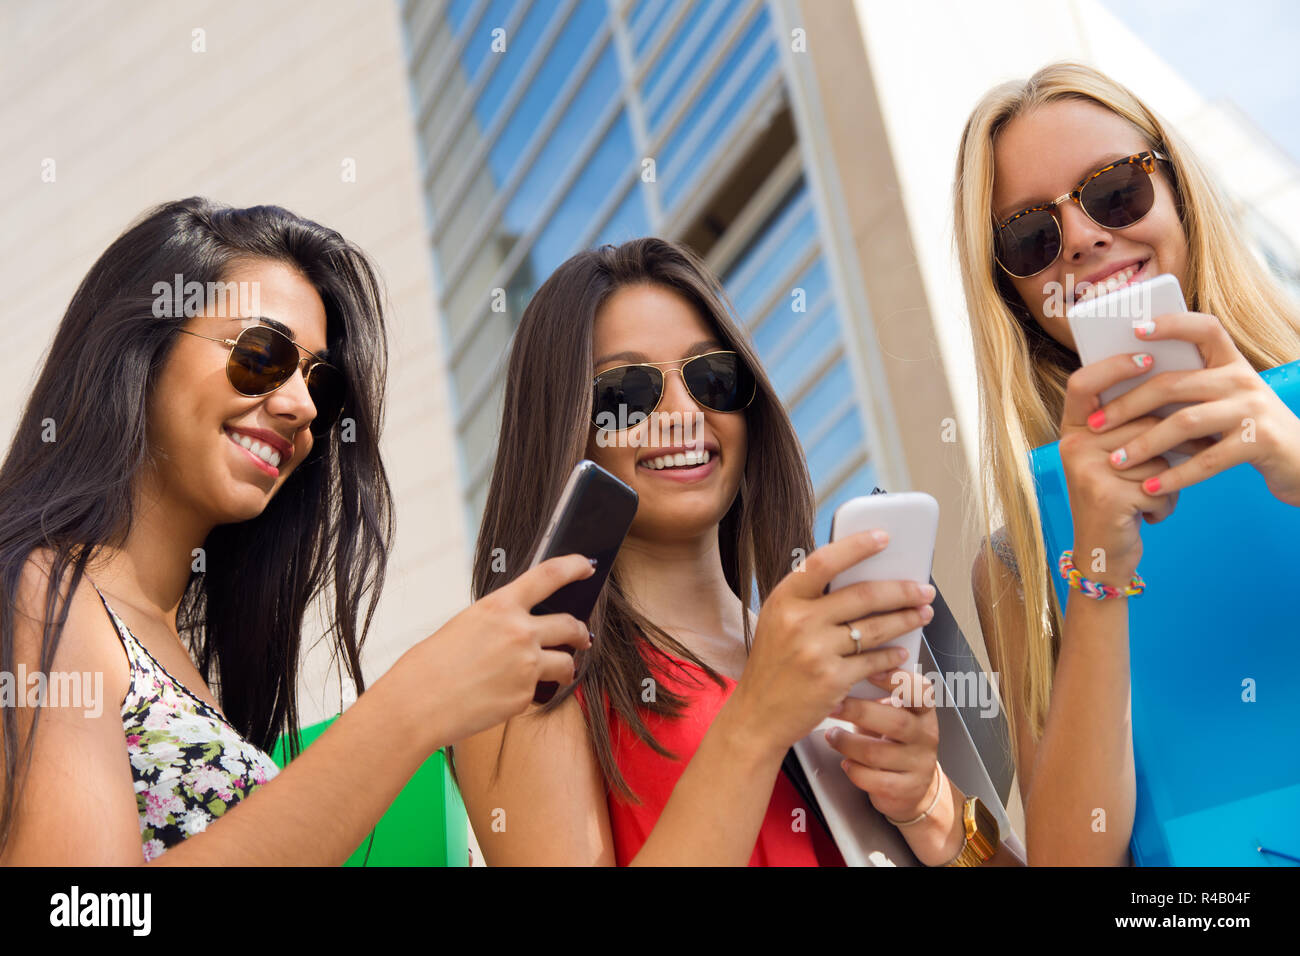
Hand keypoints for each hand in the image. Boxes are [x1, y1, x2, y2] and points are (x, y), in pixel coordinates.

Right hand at [397, 554, 594, 747]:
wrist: (418, 703)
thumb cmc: (432, 665)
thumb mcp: (467, 625)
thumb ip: (501, 621)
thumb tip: (524, 628)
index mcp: (500, 606)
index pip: (549, 575)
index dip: (574, 567)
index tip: (586, 567)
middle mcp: (520, 632)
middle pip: (570, 624)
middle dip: (581, 632)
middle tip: (583, 637)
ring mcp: (527, 665)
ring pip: (566, 663)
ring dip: (566, 667)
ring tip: (561, 671)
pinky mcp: (525, 695)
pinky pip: (540, 690)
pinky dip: (530, 691)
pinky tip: (506, 694)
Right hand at [728, 530, 935, 755]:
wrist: (757, 714)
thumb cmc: (772, 667)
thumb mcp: (778, 622)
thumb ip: (809, 600)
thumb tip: (858, 578)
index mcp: (784, 599)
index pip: (824, 561)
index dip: (857, 546)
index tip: (884, 537)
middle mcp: (799, 621)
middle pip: (863, 595)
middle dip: (901, 591)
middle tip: (922, 589)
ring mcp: (816, 651)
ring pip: (875, 628)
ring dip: (906, 619)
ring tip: (923, 614)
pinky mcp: (833, 679)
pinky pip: (873, 661)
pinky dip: (891, 655)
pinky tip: (900, 651)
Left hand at [827, 670, 964, 865]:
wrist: (912, 788)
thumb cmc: (893, 743)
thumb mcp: (891, 715)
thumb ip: (876, 696)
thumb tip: (847, 672)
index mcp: (923, 712)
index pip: (922, 692)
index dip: (898, 680)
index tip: (870, 671)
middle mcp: (925, 736)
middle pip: (896, 721)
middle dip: (859, 711)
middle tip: (834, 706)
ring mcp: (918, 764)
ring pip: (878, 753)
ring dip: (847, 743)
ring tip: (832, 736)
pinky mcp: (906, 789)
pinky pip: (874, 780)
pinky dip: (854, 770)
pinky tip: (846, 762)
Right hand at [1060, 353, 1186, 582]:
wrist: (1101, 554)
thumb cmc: (1118, 498)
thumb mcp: (1115, 457)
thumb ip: (1131, 425)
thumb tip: (1177, 385)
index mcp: (1073, 431)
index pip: (1083, 383)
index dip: (1114, 366)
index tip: (1149, 358)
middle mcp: (1072, 447)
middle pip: (1140, 420)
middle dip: (1178, 439)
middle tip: (1200, 447)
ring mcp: (1085, 471)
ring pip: (1155, 454)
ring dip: (1171, 478)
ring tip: (1158, 494)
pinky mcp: (1105, 496)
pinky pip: (1158, 484)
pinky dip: (1165, 503)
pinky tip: (1150, 516)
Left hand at [1085, 312, 1299, 506]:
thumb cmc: (1247, 431)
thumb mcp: (1223, 402)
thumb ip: (1189, 391)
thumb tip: (1123, 388)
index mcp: (1232, 363)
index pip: (1204, 328)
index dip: (1172, 324)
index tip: (1135, 329)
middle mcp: (1243, 380)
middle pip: (1174, 384)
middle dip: (1128, 405)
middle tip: (1094, 424)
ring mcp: (1253, 410)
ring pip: (1186, 422)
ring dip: (1145, 443)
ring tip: (1116, 461)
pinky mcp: (1261, 443)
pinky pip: (1208, 460)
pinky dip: (1176, 475)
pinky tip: (1150, 485)